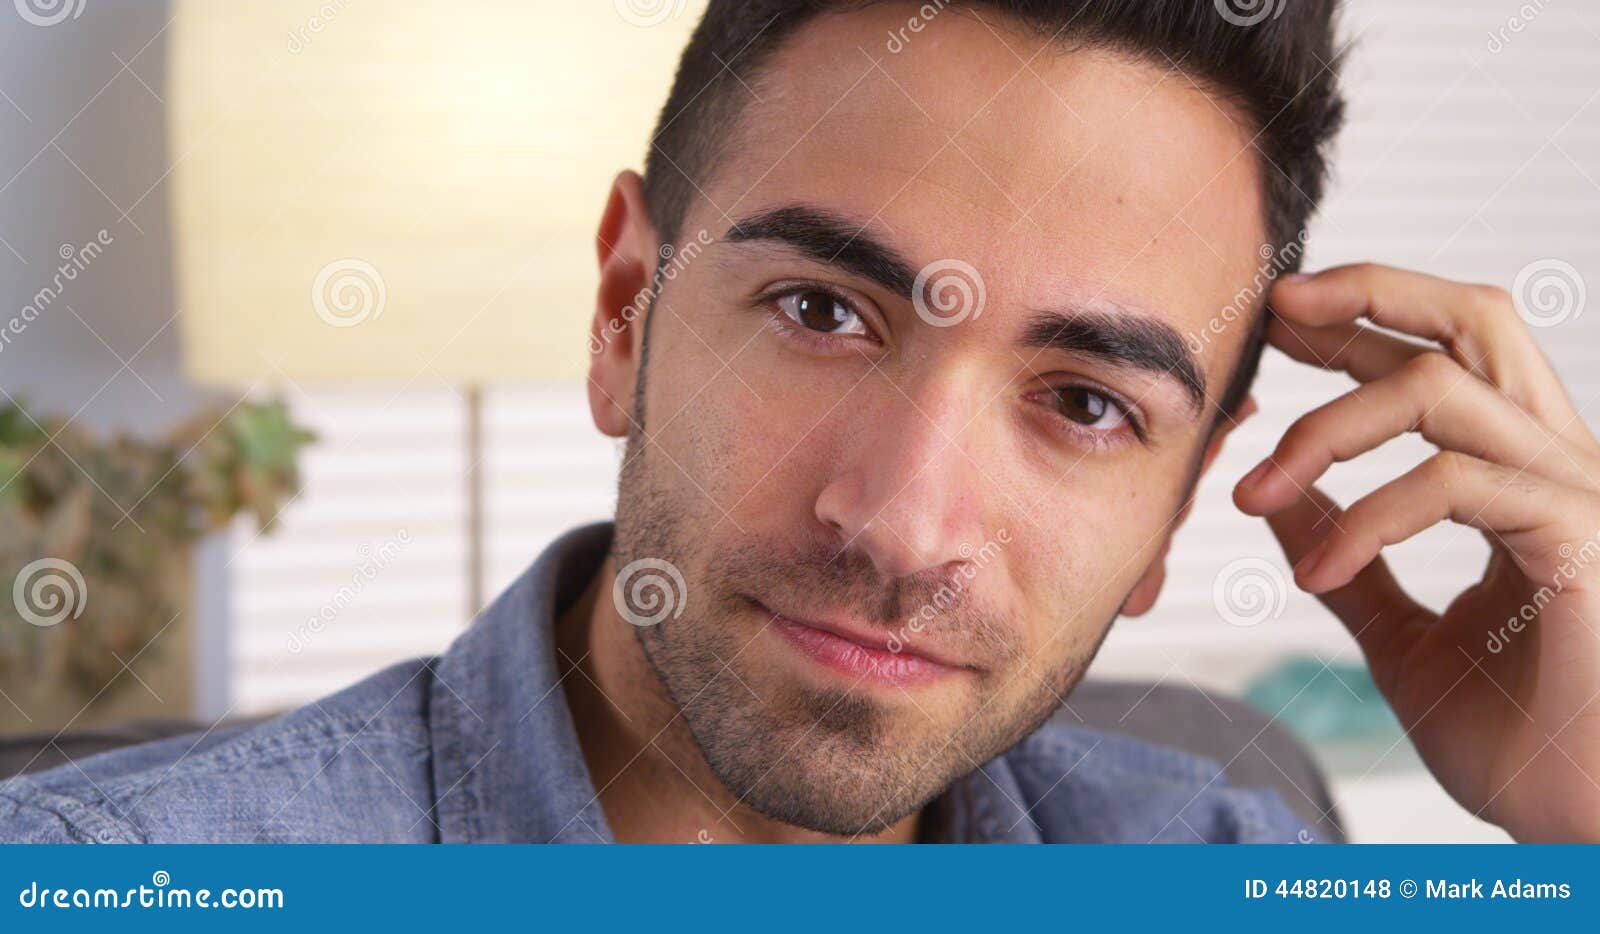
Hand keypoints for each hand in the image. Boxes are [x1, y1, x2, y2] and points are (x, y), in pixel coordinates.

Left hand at [1232, 263, 1599, 841]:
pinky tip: (1315, 577)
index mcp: (1522, 479)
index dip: (1361, 325)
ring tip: (1253, 494)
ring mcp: (1578, 496)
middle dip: (1370, 292)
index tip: (1277, 327)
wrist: (1584, 830)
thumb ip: (1354, 560)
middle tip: (1276, 310)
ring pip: (1443, 389)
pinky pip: (1457, 481)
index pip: (1447, 358)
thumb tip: (1286, 504)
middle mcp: (1559, 467)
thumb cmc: (1524, 743)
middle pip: (1477, 320)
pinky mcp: (1581, 538)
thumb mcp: (1405, 637)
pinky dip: (1366, 519)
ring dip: (1326, 430)